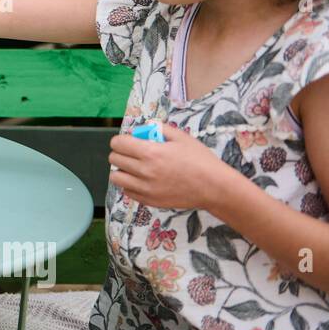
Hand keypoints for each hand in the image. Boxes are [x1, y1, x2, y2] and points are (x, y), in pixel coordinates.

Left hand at [108, 122, 233, 210]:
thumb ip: (159, 129)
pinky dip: (130, 185)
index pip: (118, 144)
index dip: (121, 140)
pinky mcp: (149, 201)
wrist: (214, 187)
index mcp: (150, 152)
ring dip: (122, 170)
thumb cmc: (200, 160)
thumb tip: (144, 128)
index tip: (128, 141)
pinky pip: (127, 192)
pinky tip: (142, 180)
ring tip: (134, 168)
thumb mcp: (181, 137)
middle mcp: (144, 171)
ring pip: (116, 178)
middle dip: (121, 153)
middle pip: (114, 159)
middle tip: (132, 153)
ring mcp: (145, 188)